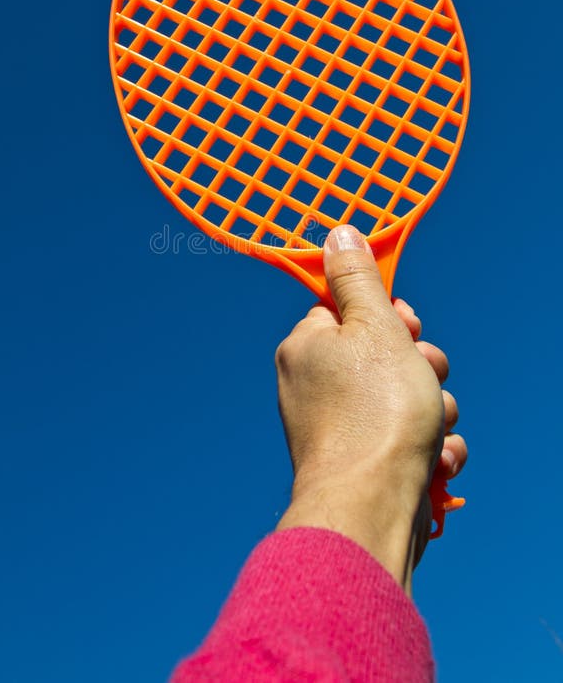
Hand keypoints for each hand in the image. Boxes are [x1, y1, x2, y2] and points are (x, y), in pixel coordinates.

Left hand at [275, 225, 466, 593]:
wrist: (372, 508)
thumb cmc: (375, 411)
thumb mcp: (375, 326)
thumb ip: (358, 279)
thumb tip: (338, 234)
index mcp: (307, 347)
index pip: (348, 311)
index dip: (387, 316)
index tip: (407, 326)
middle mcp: (312, 387)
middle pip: (381, 356)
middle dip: (419, 366)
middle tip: (423, 374)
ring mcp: (336, 430)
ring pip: (402, 400)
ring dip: (432, 409)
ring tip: (431, 426)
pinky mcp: (360, 466)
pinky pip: (404, 441)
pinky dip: (427, 447)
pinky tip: (434, 460)